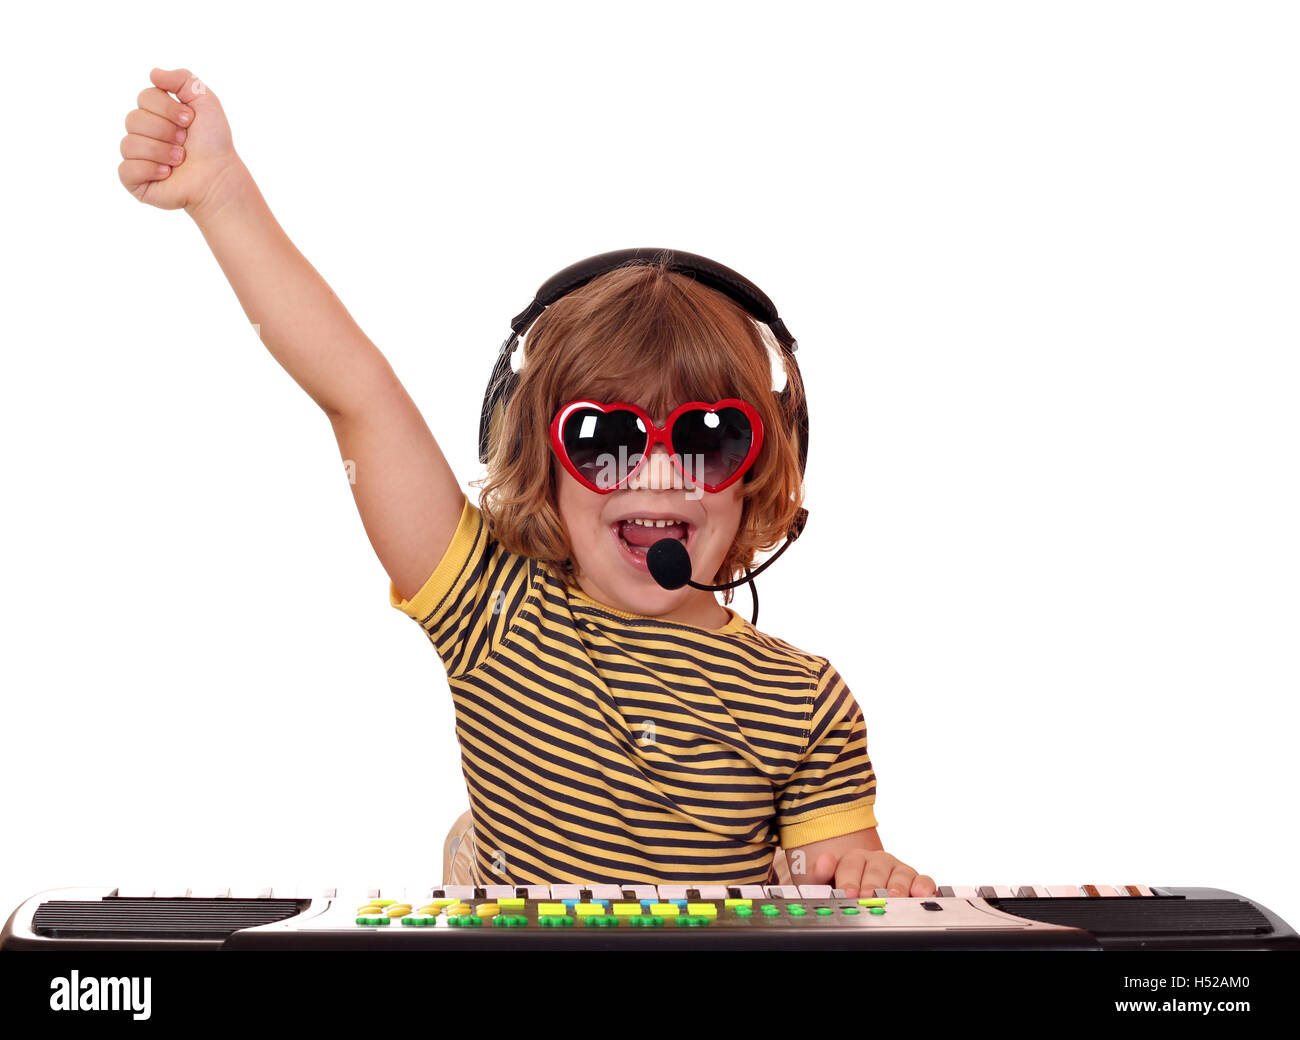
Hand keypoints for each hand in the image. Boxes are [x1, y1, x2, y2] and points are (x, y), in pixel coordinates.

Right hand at [118, 67, 241, 216]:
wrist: (219, 176)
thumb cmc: (214, 142)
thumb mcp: (205, 100)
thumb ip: (183, 79)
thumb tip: (152, 73)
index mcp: (154, 113)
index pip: (144, 97)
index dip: (168, 108)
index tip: (189, 120)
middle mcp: (143, 133)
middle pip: (133, 119)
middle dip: (165, 131)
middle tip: (185, 142)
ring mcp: (136, 157)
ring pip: (129, 144)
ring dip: (162, 151)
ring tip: (181, 159)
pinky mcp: (134, 181)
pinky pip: (126, 169)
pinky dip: (150, 170)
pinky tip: (168, 174)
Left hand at [805, 848, 936, 897]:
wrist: (863, 891)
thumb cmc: (843, 888)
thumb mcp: (824, 884)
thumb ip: (819, 874)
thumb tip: (824, 859)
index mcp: (854, 859)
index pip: (851, 864)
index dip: (848, 879)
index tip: (846, 893)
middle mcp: (878, 861)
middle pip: (876, 869)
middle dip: (872, 884)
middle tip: (868, 897)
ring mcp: (898, 870)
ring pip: (900, 873)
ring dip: (897, 885)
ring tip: (893, 897)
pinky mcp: (917, 882)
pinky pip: (923, 881)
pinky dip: (923, 886)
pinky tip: (919, 894)